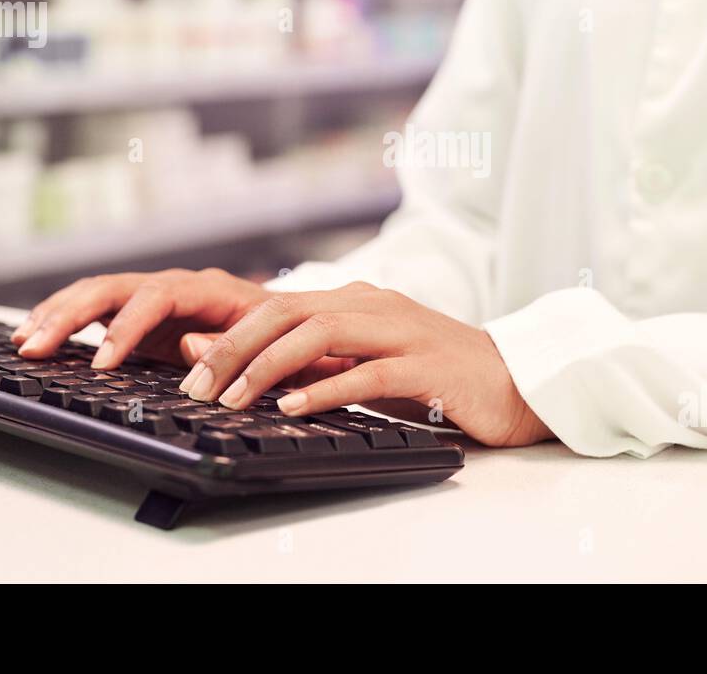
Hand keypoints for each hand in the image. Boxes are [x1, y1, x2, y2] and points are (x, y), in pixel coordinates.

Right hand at [11, 268, 273, 368]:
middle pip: (115, 287)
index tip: (101, 362)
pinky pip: (100, 309)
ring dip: (58, 314)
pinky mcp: (146, 317)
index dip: (126, 326)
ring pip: (100, 293)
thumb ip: (231, 346)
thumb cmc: (289, 343)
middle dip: (70, 315)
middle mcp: (179, 287)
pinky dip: (66, 319)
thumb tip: (187, 343)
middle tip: (34, 347)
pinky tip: (38, 335)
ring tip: (22, 341)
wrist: (299, 333)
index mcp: (211, 289)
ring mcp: (159, 299)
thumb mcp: (273, 349)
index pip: (158, 295)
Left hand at [177, 281, 553, 447]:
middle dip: (236, 347)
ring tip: (234, 398)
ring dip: (270, 366)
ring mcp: (405, 331)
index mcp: (359, 300)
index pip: (280, 306)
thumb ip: (303, 359)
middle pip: (291, 311)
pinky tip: (296, 406)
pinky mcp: (430, 366)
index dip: (230, 335)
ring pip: (324, 332)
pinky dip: (328, 387)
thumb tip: (228, 356)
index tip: (190, 370)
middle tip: (197, 385)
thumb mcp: (360, 365)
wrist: (516, 383)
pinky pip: (371, 371)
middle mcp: (377, 305)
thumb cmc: (433, 376)